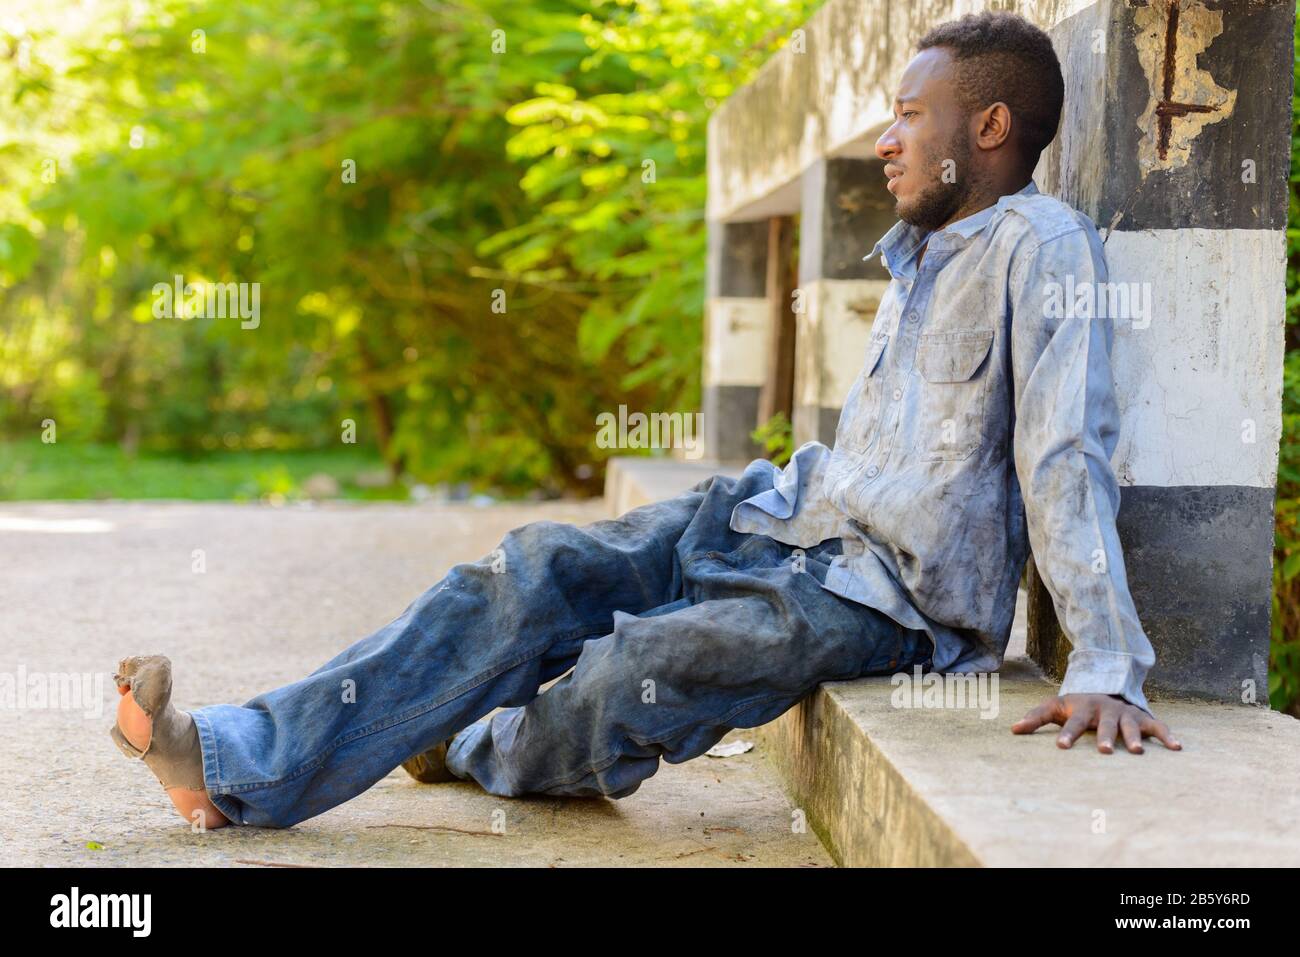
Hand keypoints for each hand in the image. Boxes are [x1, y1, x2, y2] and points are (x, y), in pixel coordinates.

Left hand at [1011, 693, 1181, 753]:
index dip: (1067, 734)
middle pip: (1106, 725)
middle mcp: (1106, 710)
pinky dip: (1167, 736)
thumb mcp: (1055, 707)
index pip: (1073, 723)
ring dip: (1134, 738)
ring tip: (1138, 752)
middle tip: (1104, 750)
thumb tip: (1012, 729)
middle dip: (1105, 737)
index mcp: (1083, 708)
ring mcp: (1126, 714)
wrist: (1104, 688)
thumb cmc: (1075, 705)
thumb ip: (1035, 717)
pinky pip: (1158, 726)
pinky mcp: (1143, 718)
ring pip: (1131, 726)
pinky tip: (1177, 748)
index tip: (1061, 746)